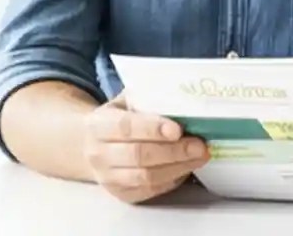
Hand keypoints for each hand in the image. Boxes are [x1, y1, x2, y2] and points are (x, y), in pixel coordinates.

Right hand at [83, 93, 208, 203]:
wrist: (91, 146)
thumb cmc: (119, 118)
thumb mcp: (125, 102)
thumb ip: (147, 100)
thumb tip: (184, 99)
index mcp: (98, 125)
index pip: (125, 127)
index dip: (152, 129)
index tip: (178, 129)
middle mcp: (98, 154)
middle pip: (139, 156)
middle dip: (174, 151)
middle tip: (200, 145)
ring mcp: (108, 178)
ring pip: (146, 177)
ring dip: (179, 167)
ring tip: (200, 156)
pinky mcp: (122, 194)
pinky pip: (151, 190)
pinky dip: (173, 179)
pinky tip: (188, 166)